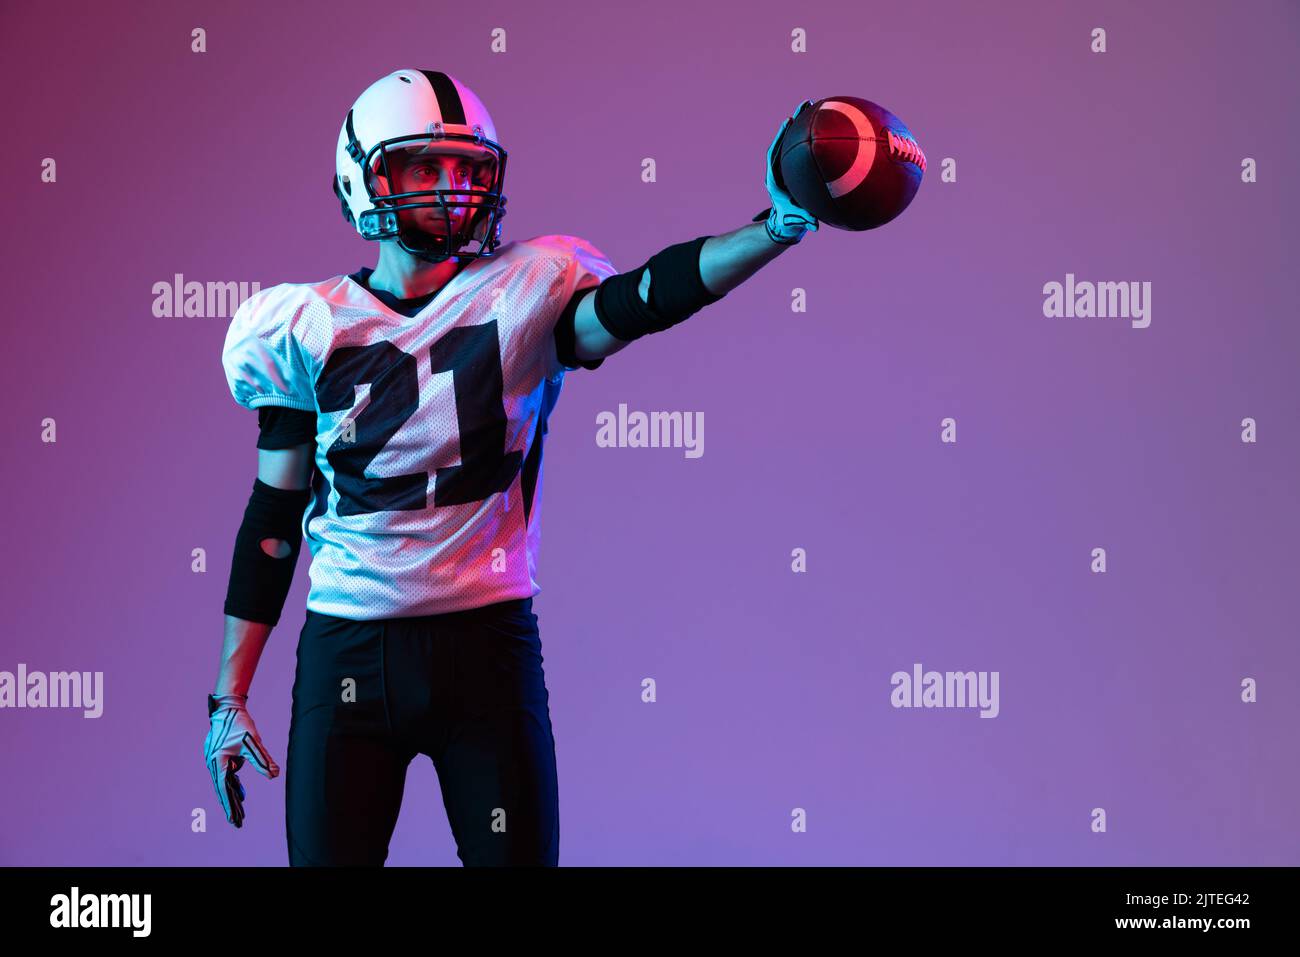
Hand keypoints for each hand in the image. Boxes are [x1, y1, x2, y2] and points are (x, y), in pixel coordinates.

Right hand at [204, 693, 278, 828]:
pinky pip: (228, 774)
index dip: (229, 804)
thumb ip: (262, 760)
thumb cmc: (239, 723)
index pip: (224, 788)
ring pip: (226, 782)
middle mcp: (214, 762)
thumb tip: (274, 775)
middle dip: (231, 806)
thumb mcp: (253, 743)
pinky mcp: (221, 756)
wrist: (229, 707)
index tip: (233, 819)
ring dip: (233, 796)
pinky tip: (241, 793)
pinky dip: (235, 783)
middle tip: (237, 823)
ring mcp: (216, 759)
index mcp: (218, 761)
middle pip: (224, 788)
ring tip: (240, 813)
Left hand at [752, 99, 819, 244]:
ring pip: (794, 142)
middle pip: (785, 141)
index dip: (781, 137)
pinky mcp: (796, 168)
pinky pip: (802, 149)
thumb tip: (814, 226)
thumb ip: (806, 221)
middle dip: (795, 122)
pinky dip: (810, 136)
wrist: (787, 223)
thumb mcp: (799, 220)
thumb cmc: (791, 221)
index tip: (788, 121)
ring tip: (814, 106)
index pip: (775, 153)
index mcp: (775, 179)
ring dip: (804, 125)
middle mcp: (779, 170)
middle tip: (805, 104)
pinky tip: (822, 123)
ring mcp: (788, 167)